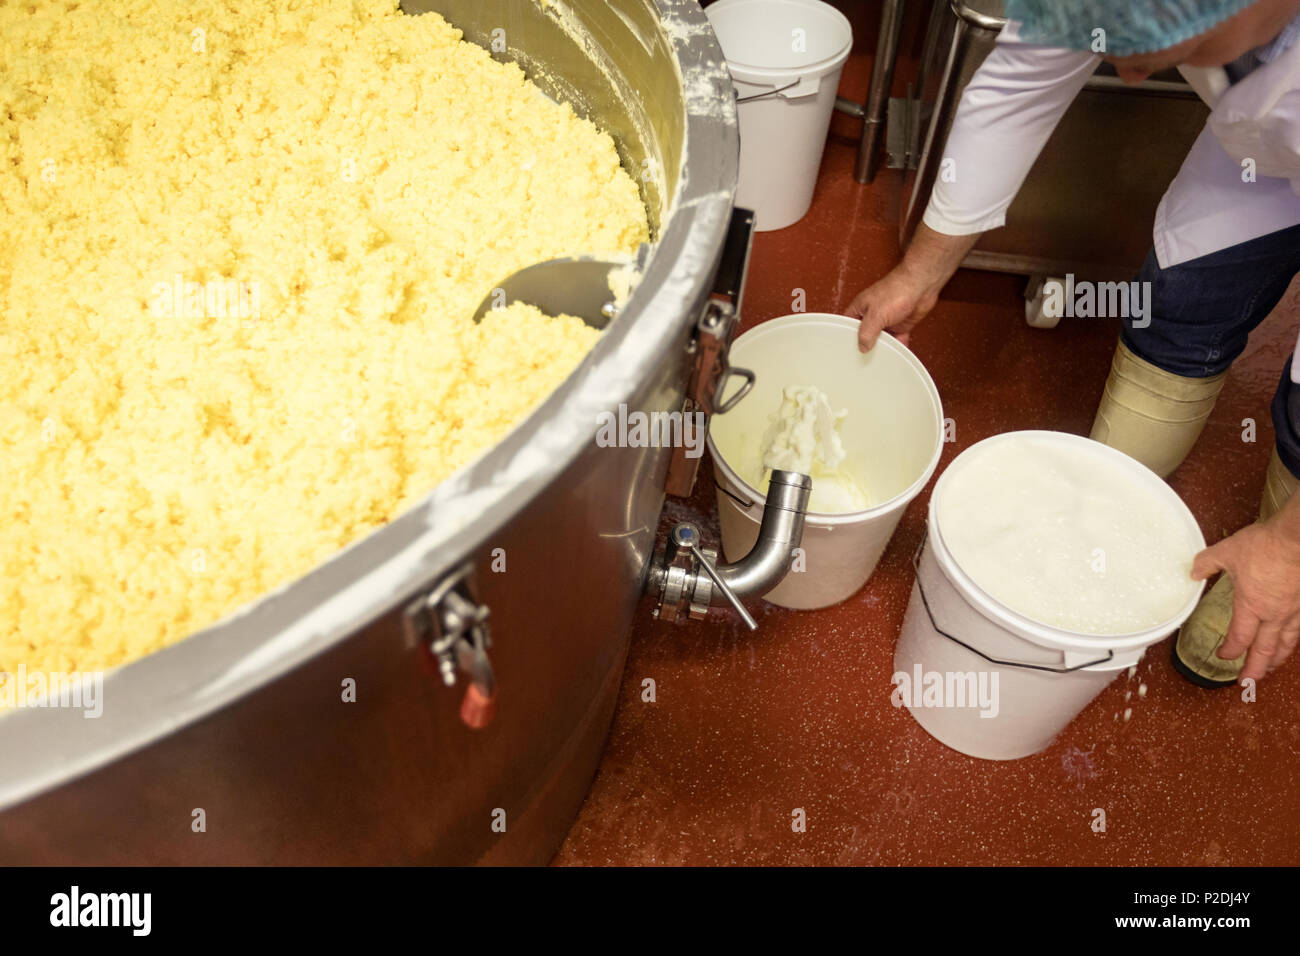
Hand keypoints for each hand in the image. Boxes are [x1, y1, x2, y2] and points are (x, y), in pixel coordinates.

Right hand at [844, 266, 938, 351]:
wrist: (921, 284)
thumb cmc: (896, 290)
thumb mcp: (875, 316)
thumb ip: (866, 334)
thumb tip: (862, 347)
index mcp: (860, 308)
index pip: (849, 326)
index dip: (848, 338)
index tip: (850, 352)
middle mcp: (872, 314)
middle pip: (865, 334)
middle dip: (866, 345)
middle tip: (865, 359)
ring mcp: (886, 319)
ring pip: (881, 338)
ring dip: (884, 347)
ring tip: (881, 359)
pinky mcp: (900, 323)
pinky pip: (897, 338)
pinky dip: (898, 346)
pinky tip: (897, 353)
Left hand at [1191, 519, 1299, 681]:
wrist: (1297, 539)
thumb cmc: (1265, 546)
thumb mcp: (1227, 552)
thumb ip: (1206, 563)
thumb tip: (1192, 571)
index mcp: (1251, 606)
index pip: (1239, 638)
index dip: (1230, 651)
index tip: (1222, 656)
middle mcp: (1274, 614)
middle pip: (1265, 650)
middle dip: (1255, 669)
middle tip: (1248, 683)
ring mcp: (1293, 610)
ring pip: (1286, 642)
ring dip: (1277, 659)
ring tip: (1270, 669)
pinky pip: (1298, 629)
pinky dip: (1292, 640)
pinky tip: (1290, 641)